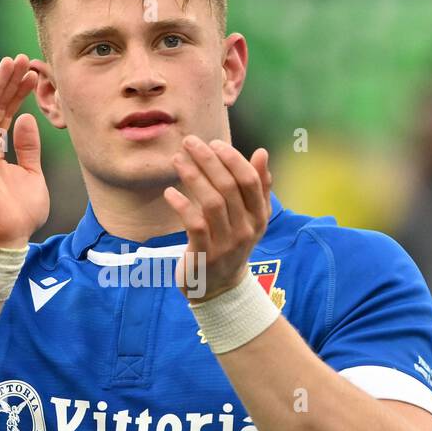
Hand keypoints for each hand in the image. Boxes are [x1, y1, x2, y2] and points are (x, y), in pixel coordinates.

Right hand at [0, 54, 48, 246]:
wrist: (7, 237)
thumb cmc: (19, 212)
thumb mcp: (32, 174)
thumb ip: (29, 147)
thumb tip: (26, 117)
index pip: (7, 114)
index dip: (19, 93)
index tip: (34, 75)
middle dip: (8, 82)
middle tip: (23, 59)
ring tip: (10, 62)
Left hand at [163, 135, 271, 300]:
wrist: (219, 288)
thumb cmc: (232, 243)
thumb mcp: (250, 218)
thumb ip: (257, 186)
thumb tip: (262, 152)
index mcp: (259, 217)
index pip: (250, 181)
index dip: (232, 158)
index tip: (213, 143)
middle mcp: (246, 230)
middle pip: (228, 187)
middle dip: (207, 160)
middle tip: (189, 142)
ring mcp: (225, 244)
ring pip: (212, 203)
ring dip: (193, 177)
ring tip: (177, 159)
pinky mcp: (204, 256)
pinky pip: (194, 225)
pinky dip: (181, 205)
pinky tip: (169, 192)